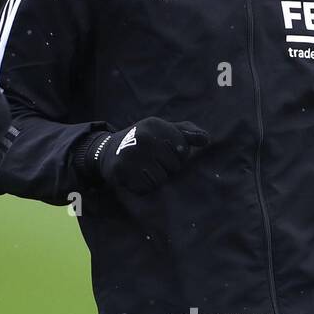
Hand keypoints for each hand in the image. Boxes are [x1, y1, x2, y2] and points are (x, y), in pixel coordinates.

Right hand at [79, 118, 209, 193]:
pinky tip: (134, 176)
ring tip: (143, 169)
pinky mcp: (121, 170)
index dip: (178, 156)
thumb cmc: (144, 142)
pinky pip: (146, 188)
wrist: (107, 151)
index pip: (183, 151)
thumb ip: (187, 133)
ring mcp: (131, 153)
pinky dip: (142, 186)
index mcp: (155, 125)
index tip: (165, 151)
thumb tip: (206, 140)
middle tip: (151, 161)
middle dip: (166, 168)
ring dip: (154, 179)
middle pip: (174, 167)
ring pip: (161, 180)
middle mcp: (143, 137)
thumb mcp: (164, 131)